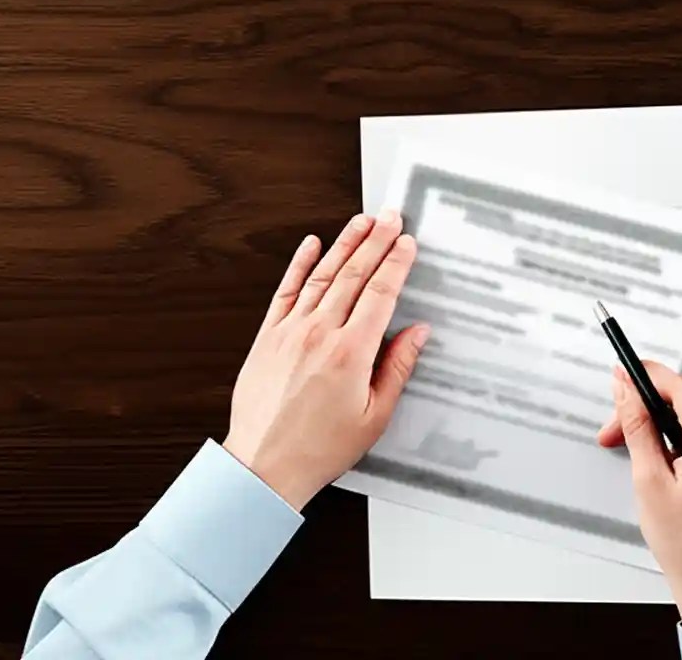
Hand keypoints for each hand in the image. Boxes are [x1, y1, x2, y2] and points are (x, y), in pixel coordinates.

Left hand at [223, 210, 430, 509]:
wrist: (264, 464)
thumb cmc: (319, 448)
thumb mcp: (374, 416)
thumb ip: (397, 369)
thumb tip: (417, 333)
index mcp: (351, 354)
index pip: (380, 294)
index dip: (396, 263)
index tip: (408, 243)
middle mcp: (319, 334)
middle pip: (353, 275)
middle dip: (375, 241)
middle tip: (391, 217)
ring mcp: (290, 332)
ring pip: (322, 276)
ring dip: (343, 244)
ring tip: (361, 222)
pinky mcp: (268, 337)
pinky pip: (285, 291)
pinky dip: (299, 265)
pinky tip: (311, 245)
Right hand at [598, 363, 681, 627]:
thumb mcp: (649, 481)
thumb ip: (637, 426)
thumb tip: (626, 388)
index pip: (678, 388)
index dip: (645, 377)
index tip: (623, 372)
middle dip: (650, 410)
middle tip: (617, 431)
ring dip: (671, 425)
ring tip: (647, 456)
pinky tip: (675, 463)